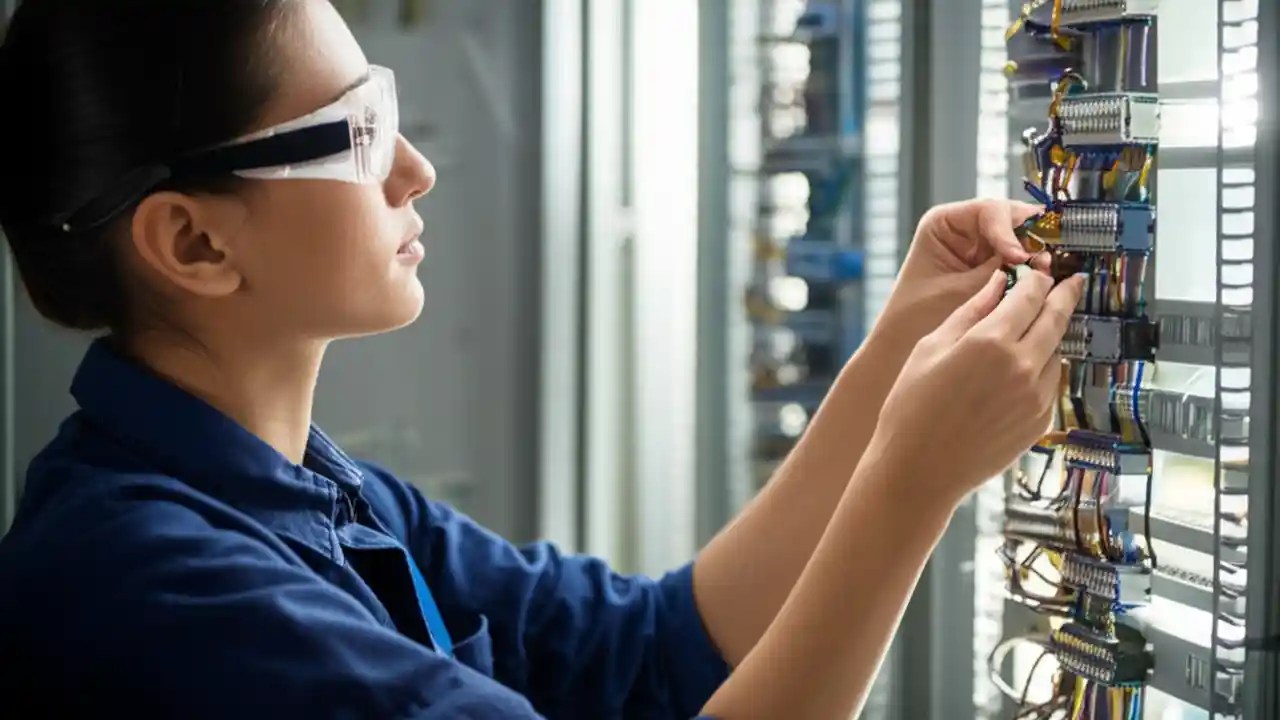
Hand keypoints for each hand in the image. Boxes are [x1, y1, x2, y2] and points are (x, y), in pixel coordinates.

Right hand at [870, 267, 1084, 502]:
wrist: (918, 472)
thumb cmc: (911, 407)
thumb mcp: (930, 348)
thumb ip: (970, 311)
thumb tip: (998, 282)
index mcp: (990, 342)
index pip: (1030, 295)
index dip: (1038, 278)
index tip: (1041, 269)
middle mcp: (1022, 366)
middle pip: (1056, 318)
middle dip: (1064, 295)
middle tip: (1073, 280)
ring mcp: (1036, 397)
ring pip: (1055, 351)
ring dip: (1049, 334)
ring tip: (1034, 328)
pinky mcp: (1040, 420)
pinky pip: (1049, 382)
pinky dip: (1042, 367)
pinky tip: (1020, 368)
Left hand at [876, 199, 1046, 341]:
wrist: (900, 346)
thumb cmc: (916, 317)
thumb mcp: (959, 292)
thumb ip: (1000, 273)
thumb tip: (1042, 261)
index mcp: (944, 222)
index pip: (990, 210)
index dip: (1010, 231)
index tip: (1020, 257)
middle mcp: (964, 229)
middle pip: (1013, 219)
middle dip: (1032, 240)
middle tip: (1046, 264)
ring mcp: (980, 247)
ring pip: (1022, 239)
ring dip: (1037, 255)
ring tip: (1047, 276)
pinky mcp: (992, 268)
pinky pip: (1021, 262)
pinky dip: (1033, 272)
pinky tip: (1043, 285)